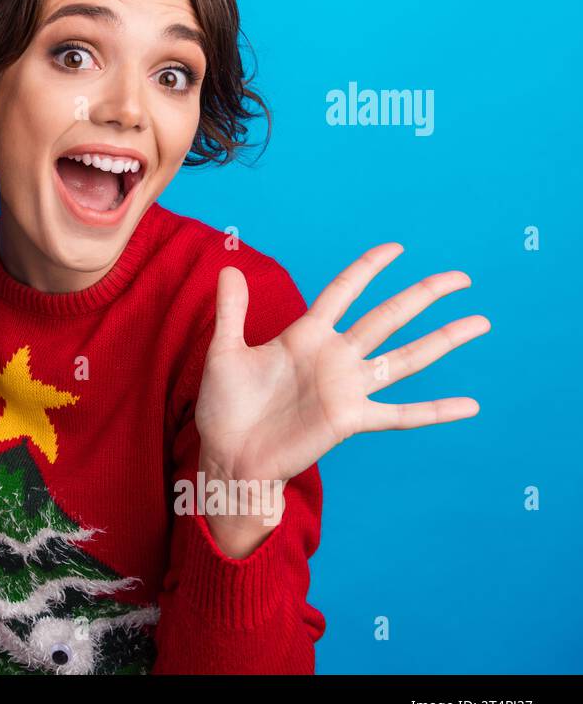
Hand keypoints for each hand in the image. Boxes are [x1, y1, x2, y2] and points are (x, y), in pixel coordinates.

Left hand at [194, 242, 489, 492]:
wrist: (226, 454)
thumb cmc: (224, 406)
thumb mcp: (225, 352)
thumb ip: (232, 311)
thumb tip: (229, 267)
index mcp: (305, 336)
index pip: (344, 291)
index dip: (368, 268)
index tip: (396, 248)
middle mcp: (334, 357)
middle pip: (387, 316)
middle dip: (423, 295)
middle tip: (460, 277)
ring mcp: (346, 388)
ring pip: (406, 356)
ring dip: (443, 340)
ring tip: (480, 322)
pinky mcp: (350, 420)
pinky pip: (401, 414)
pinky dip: (435, 410)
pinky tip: (469, 406)